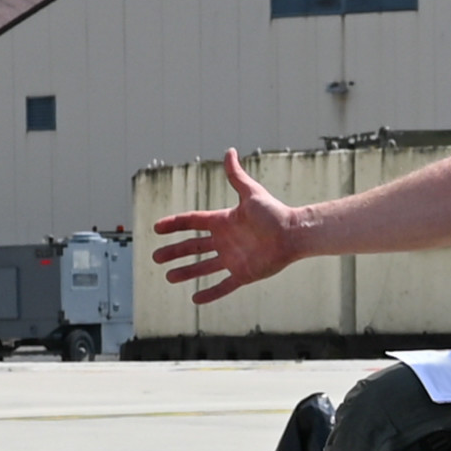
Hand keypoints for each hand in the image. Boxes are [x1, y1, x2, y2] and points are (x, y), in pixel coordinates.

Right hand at [151, 150, 299, 304]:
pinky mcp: (243, 274)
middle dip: (174, 252)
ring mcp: (233, 258)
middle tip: (156, 258)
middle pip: (193, 247)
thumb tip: (230, 151)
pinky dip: (210, 294)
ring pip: (203, 268)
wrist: (294, 234)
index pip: (192, 222)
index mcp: (223, 221)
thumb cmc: (274, 213)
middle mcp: (225, 240)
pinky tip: (196, 299)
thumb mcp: (251, 193)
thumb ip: (237, 175)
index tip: (157, 228)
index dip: (174, 225)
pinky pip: (223, 286)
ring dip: (186, 272)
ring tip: (169, 277)